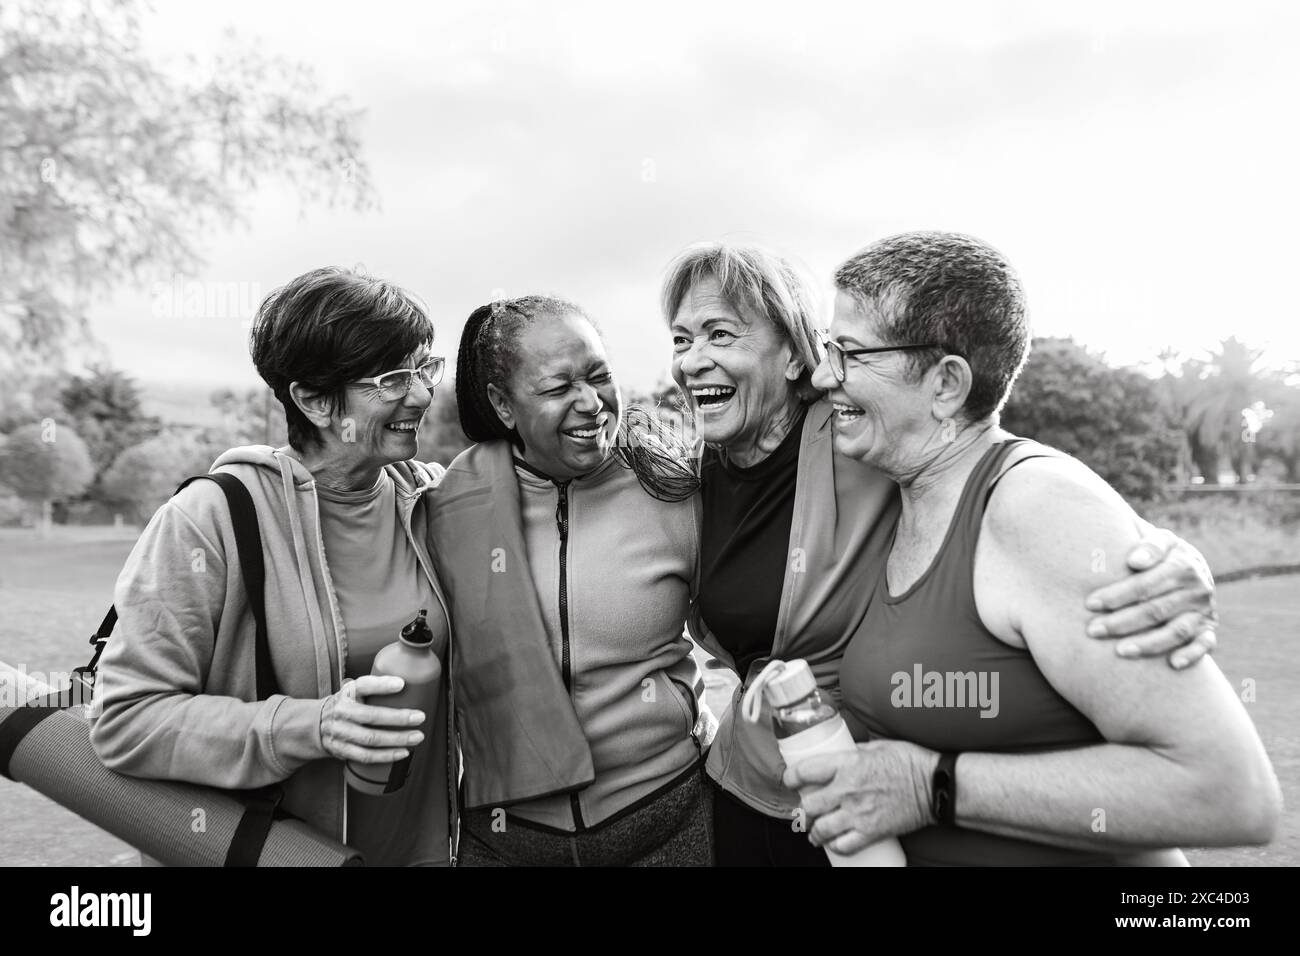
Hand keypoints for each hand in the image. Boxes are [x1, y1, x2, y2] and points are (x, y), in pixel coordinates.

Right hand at [319, 675, 425, 763]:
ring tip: (416, 737)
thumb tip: (409, 684)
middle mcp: (342, 712)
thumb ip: (374, 687)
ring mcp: (340, 733)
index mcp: (346, 693)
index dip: (382, 685)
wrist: (315, 725)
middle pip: (371, 716)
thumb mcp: (353, 691)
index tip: (402, 684)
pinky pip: (366, 756)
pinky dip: (386, 756)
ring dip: (396, 739)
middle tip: (420, 717)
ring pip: (370, 739)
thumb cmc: (345, 705)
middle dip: (398, 718)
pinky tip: (402, 752)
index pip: (363, 686)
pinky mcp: (341, 750)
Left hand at [782, 740, 934, 855]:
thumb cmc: (910, 762)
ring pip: (822, 829)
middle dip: (803, 810)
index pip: (806, 771)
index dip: (791, 777)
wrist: (935, 786)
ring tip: (814, 831)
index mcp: (847, 764)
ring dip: (814, 831)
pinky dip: (835, 845)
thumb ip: (854, 752)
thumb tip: (841, 753)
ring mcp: (858, 813)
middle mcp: (848, 790)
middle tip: (805, 810)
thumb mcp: (877, 746)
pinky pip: (844, 845)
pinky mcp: (872, 831)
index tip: (790, 780)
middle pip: (809, 806)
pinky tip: (834, 842)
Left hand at [1084, 527, 1217, 668]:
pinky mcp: (1208, 629)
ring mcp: (1204, 611)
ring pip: (1176, 631)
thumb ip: (1149, 545)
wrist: (1188, 563)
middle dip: (1121, 622)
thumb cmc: (1161, 553)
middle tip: (1093, 630)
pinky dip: (1191, 656)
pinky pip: (1204, 646)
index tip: (1090, 604)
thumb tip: (1135, 561)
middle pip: (1155, 610)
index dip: (1117, 595)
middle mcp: (1197, 589)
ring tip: (1119, 651)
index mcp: (1183, 565)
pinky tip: (1171, 664)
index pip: (1145, 584)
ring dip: (1148, 644)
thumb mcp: (1160, 539)